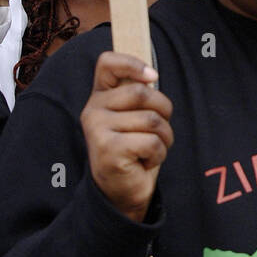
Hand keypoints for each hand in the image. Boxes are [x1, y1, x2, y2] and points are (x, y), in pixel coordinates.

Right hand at [80, 52, 173, 221]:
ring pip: (152, 119)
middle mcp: (93, 109)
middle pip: (142, 93)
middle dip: (164, 112)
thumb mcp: (135, 117)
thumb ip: (138, 95)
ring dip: (163, 137)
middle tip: (158, 131)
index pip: (108, 63)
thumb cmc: (133, 151)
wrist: (121, 193)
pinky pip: (151, 142)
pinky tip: (144, 162)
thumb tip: (152, 75)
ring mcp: (97, 129)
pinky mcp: (107, 149)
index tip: (153, 76)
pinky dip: (158, 154)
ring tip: (150, 150)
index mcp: (99, 96)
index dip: (132, 63)